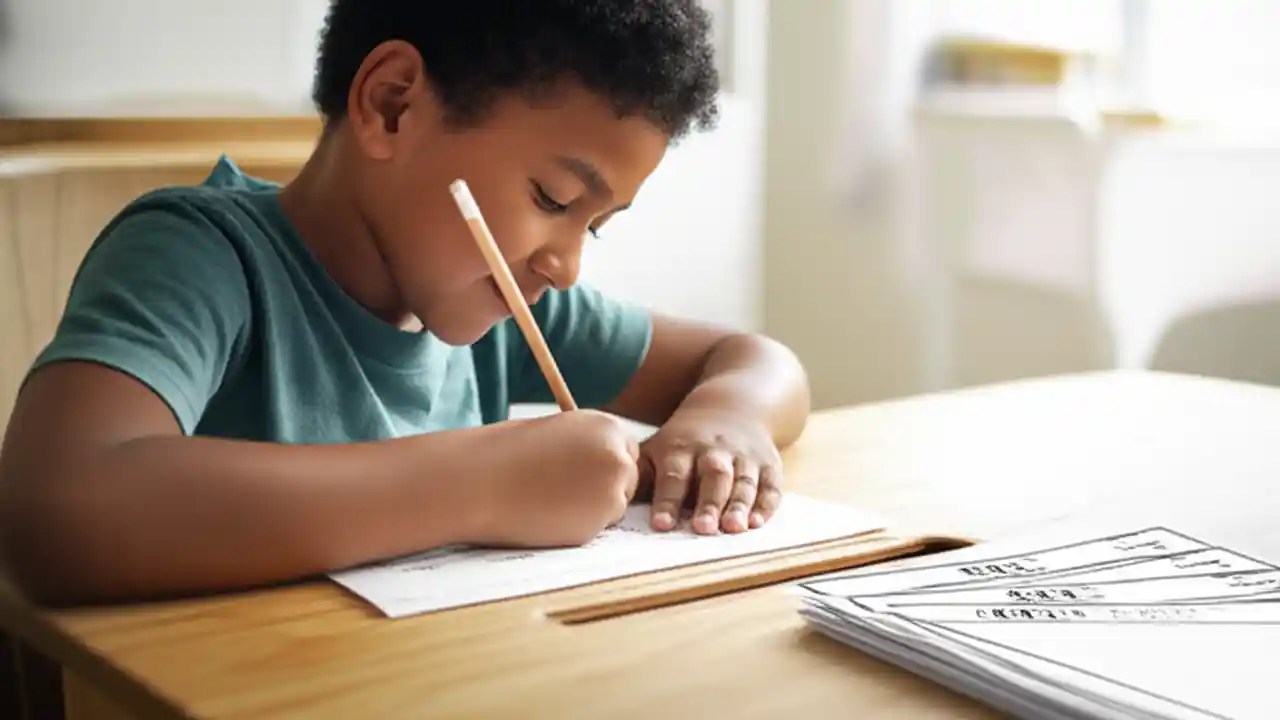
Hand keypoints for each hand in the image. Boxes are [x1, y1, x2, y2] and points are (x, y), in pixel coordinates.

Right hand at [472, 410, 639, 546]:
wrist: (478, 480)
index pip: (627, 453)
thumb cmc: (506, 454)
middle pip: (629, 482)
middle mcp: (617, 456)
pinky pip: (594, 530)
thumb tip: (601, 467)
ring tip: (547, 499)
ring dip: (590, 511)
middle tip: (563, 492)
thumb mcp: (556, 433)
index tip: (582, 474)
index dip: (605, 467)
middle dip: (605, 491)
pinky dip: (574, 528)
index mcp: (607, 426)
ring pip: (613, 509)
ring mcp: (610, 492)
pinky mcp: (595, 524)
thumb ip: (586, 446)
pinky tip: (544, 515)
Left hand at [639, 408, 782, 534]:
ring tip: (733, 529)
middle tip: (702, 529)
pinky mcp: (768, 465)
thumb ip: (640, 474)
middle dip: (708, 503)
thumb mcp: (659, 445)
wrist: (734, 404)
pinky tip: (756, 524)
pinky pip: (770, 486)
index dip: (667, 500)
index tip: (662, 525)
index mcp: (681, 447)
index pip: (674, 475)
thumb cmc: (686, 439)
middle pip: (712, 477)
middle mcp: (714, 451)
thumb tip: (612, 503)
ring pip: (743, 482)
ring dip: (738, 506)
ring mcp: (744, 457)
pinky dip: (765, 505)